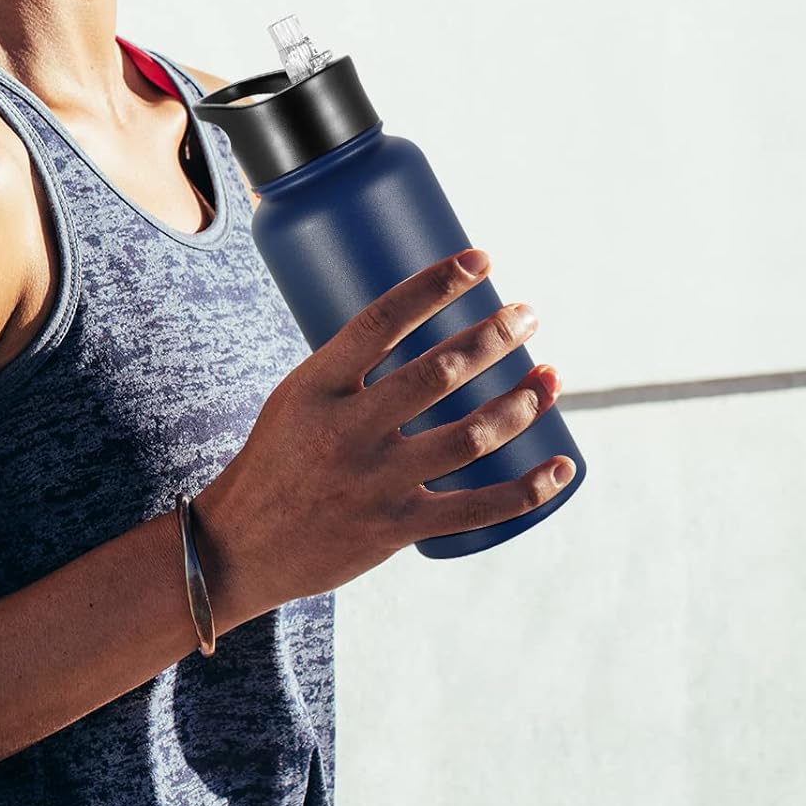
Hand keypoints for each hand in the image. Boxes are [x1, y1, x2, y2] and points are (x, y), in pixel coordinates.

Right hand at [193, 248, 571, 625]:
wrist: (241, 545)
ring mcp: (374, 482)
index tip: (480, 260)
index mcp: (316, 386)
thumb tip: (424, 331)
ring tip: (549, 376)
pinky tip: (563, 466)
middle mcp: (346, 430)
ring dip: (520, 403)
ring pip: (468, 435)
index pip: (382, 320)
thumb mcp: (297, 397)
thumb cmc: (276, 458)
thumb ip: (353, 370)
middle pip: (438, 372)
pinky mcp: (397, 529)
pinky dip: (529, 488)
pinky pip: (478, 508)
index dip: (435, 284)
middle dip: (495, 336)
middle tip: (528, 314)